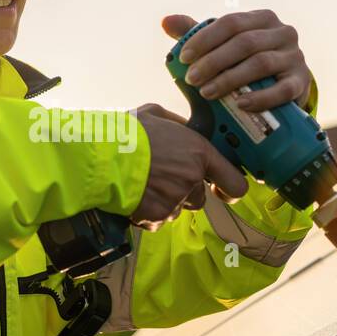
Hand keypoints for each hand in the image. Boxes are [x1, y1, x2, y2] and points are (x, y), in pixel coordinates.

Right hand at [128, 103, 247, 231]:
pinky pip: (158, 220)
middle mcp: (192, 179)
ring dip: (165, 202)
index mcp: (199, 153)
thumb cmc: (127, 133)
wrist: (101, 156)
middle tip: (161, 179)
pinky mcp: (158, 216)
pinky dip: (148, 213)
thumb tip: (184, 129)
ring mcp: (176, 199)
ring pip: (177, 209)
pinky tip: (135, 196)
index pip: (235, 183)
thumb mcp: (156, 114)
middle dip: (183, 192)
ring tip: (143, 185)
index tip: (222, 190)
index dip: (230, 190)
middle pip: (199, 198)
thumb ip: (178, 126)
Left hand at [162, 10, 311, 111]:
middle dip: (214, 61)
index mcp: (262, 19)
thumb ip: (198, 34)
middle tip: (192, 79)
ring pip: (261, 63)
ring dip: (231, 79)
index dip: (205, 38)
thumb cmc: (248, 62)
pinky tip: (241, 105)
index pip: (231, 22)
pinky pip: (282, 90)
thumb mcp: (226, 46)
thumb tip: (166, 21)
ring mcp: (295, 57)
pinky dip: (261, 98)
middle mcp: (283, 32)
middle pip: (244, 42)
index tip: (183, 57)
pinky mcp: (302, 82)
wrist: (285, 88)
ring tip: (208, 93)